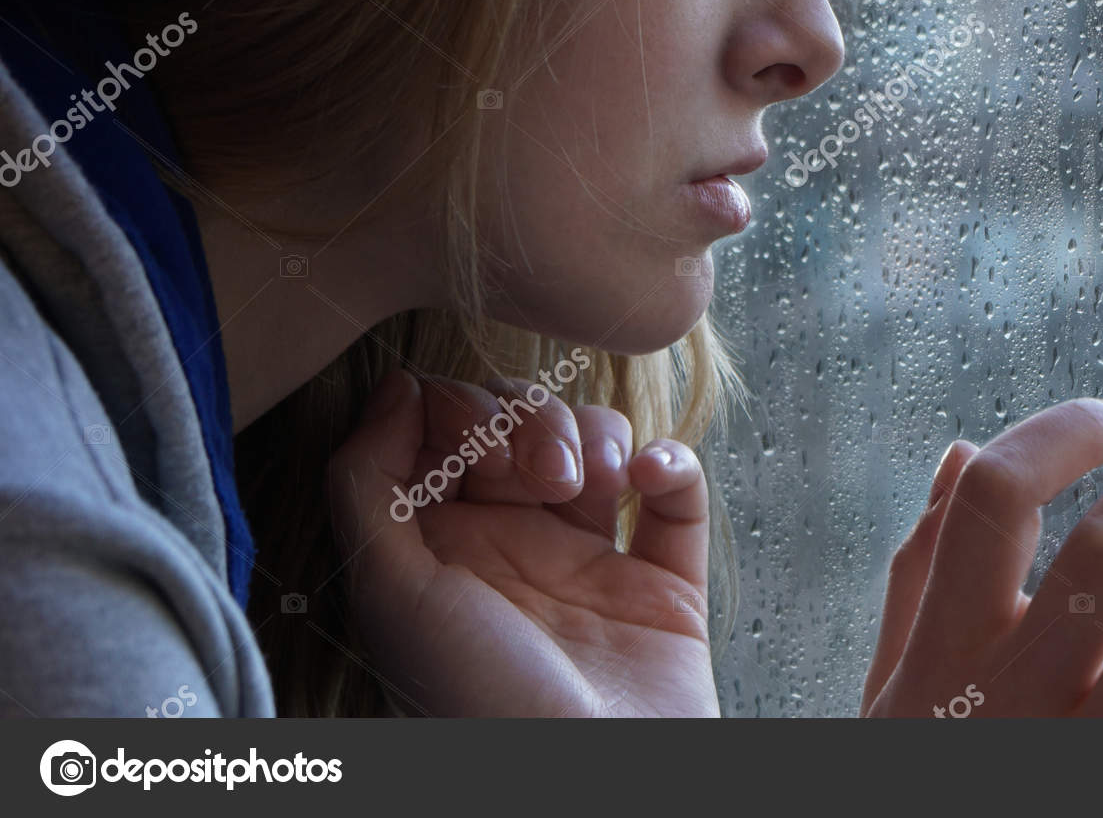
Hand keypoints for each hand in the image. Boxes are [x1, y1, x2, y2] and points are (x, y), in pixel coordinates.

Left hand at [329, 368, 717, 716]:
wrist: (588, 782)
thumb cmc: (477, 704)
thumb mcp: (390, 596)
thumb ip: (366, 483)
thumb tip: (395, 385)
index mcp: (440, 551)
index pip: (444, 431)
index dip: (463, 411)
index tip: (477, 444)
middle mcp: (512, 548)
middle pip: (521, 423)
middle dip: (532, 420)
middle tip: (540, 472)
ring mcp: (592, 562)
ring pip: (597, 441)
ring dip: (598, 434)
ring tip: (595, 481)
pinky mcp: (664, 583)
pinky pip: (677, 492)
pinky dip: (671, 462)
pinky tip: (648, 476)